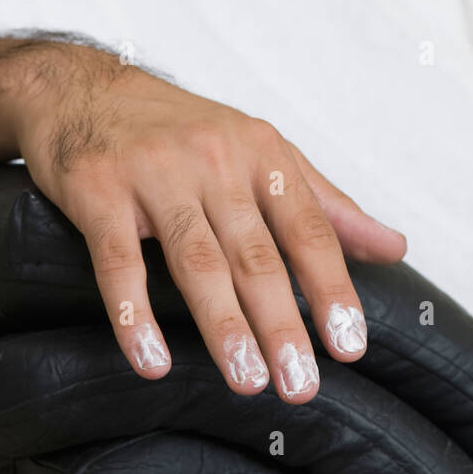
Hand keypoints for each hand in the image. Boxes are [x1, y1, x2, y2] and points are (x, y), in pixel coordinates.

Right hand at [13, 44, 406, 403]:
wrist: (79, 87)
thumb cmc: (178, 129)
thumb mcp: (259, 151)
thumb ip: (325, 204)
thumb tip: (393, 248)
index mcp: (260, 152)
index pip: (308, 227)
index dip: (331, 288)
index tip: (350, 346)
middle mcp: (213, 159)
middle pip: (255, 253)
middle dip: (282, 323)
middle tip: (301, 385)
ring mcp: (154, 174)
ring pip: (196, 260)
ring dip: (224, 326)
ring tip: (248, 381)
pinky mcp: (98, 190)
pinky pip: (118, 261)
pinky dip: (135, 316)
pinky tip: (151, 361)